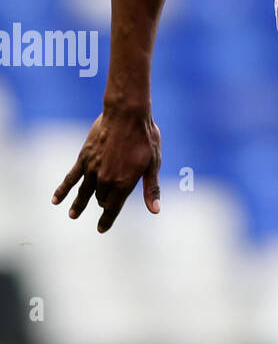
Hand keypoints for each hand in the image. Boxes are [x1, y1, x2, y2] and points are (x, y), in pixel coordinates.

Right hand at [52, 108, 161, 232]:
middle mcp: (106, 180)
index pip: (113, 209)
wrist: (126, 114)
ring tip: (72, 215)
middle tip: (103, 207)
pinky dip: (63, 190)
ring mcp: (92, 169)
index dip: (107, 220)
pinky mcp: (84, 158)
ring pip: (84, 192)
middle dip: (103, 204)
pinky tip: (56, 199)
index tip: (101, 229)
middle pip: (101, 199)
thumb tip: (155, 210)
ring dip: (78, 204)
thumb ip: (151, 189)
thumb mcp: (153, 164)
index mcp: (124, 184)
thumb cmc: (144, 138)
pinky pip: (71, 178)